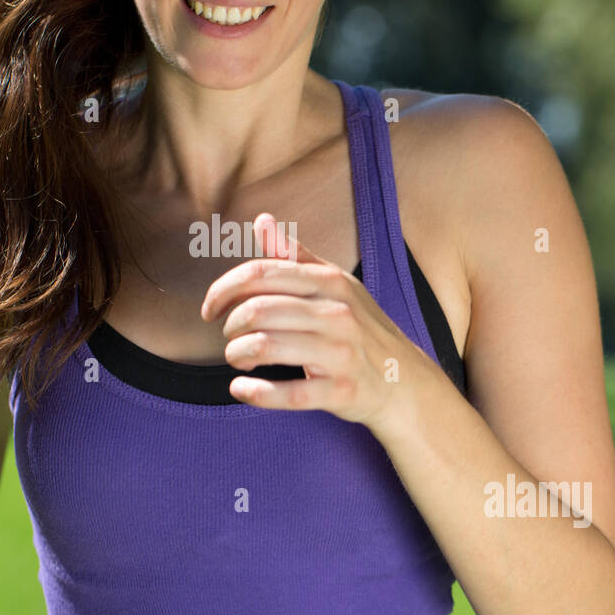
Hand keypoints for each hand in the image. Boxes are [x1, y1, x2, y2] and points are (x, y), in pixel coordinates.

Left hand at [200, 212, 424, 427]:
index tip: (211, 309)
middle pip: (257, 310)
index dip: (223, 290)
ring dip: (237, 355)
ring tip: (237, 359)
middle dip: (230, 326)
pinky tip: (242, 389)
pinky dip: (255, 393)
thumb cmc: (359, 328)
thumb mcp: (334, 285)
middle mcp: (337, 314)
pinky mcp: (341, 391)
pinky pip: (288, 393)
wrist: (403, 380)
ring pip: (266, 347)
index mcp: (330, 282)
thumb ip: (294, 256)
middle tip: (229, 337)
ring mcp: (341, 353)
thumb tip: (262, 221)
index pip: (261, 274)